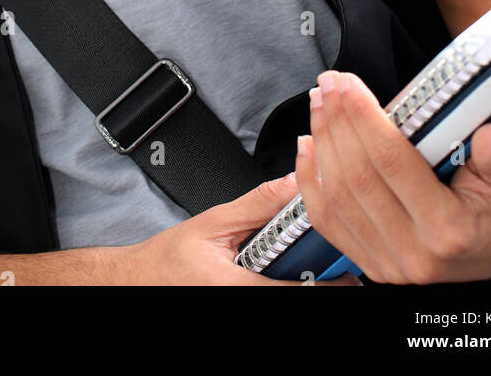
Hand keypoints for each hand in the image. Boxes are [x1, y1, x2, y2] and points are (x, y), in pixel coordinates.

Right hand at [121, 173, 363, 284]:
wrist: (142, 281)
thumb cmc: (171, 257)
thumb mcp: (213, 221)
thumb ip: (257, 205)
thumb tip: (292, 182)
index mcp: (236, 287)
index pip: (296, 291)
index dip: (327, 282)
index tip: (347, 271)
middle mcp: (241, 303)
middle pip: (295, 296)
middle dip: (316, 278)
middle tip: (330, 262)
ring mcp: (241, 307)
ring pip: (285, 298)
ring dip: (299, 282)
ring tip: (303, 263)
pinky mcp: (241, 305)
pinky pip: (272, 298)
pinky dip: (284, 285)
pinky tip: (283, 273)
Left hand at [295, 69, 490, 284]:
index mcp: (451, 231)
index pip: (392, 164)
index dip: (364, 118)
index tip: (347, 82)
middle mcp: (415, 256)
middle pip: (358, 179)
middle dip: (336, 122)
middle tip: (328, 82)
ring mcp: (389, 265)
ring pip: (337, 198)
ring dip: (322, 143)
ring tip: (318, 102)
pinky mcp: (371, 264)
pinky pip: (328, 222)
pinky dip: (310, 181)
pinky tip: (306, 146)